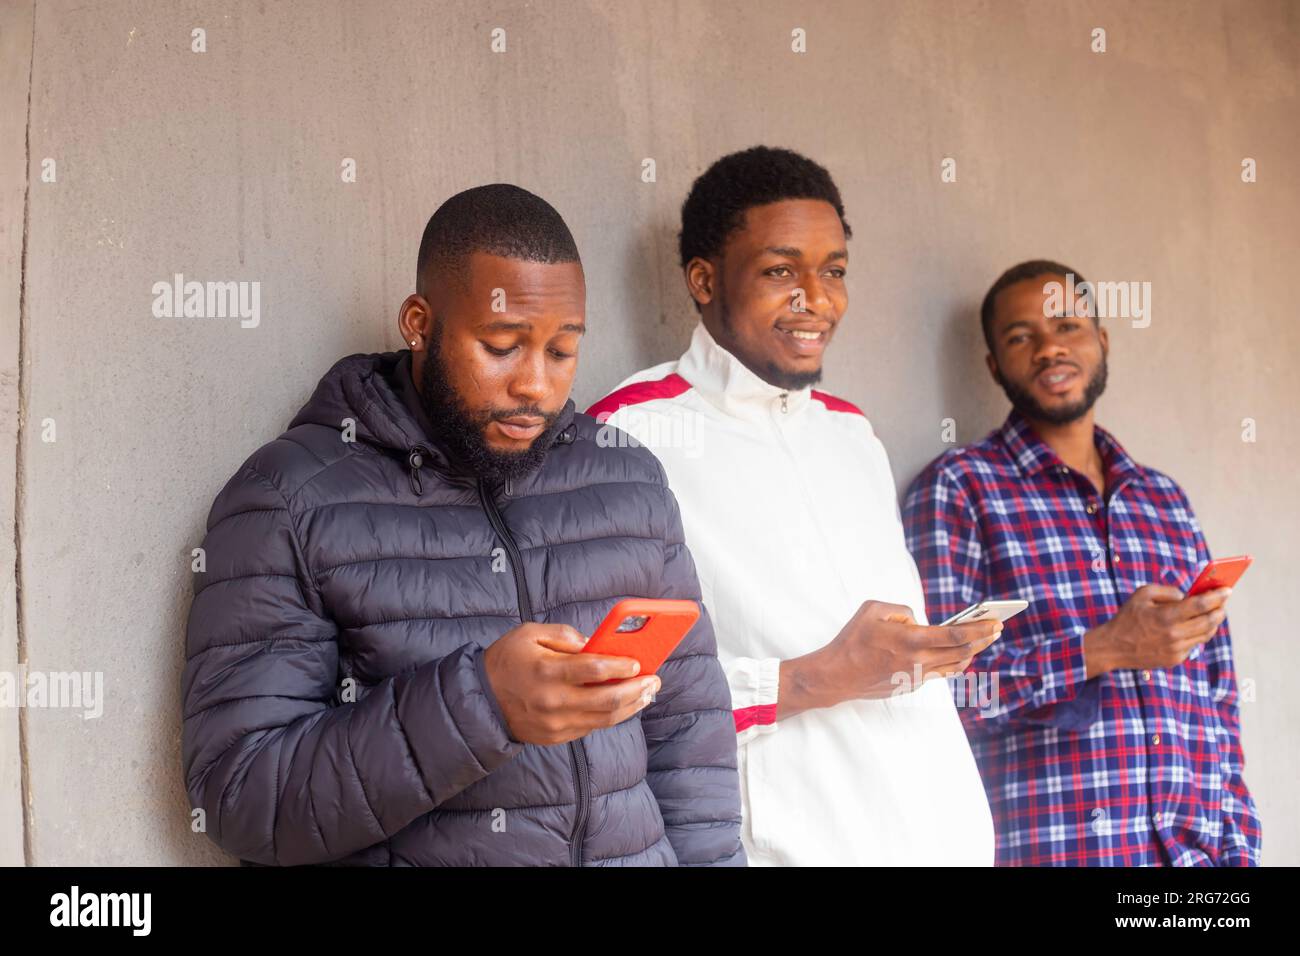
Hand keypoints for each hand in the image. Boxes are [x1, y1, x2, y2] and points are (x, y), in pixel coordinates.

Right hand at [483, 622, 659, 744]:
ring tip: (647, 694)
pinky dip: (611, 716)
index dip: (619, 666)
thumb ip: (565, 636)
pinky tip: (625, 704)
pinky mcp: (557, 736)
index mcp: (547, 671)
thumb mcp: (530, 634)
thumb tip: (595, 645)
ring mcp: (556, 723)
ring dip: (631, 706)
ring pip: (604, 718)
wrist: (480, 700)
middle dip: (635, 689)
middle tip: (654, 680)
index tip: (638, 662)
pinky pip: (591, 726)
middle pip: (606, 699)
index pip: (592, 669)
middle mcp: (554, 701)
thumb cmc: (507, 661)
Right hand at [779, 600, 1002, 718]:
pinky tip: (956, 654)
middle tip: (996, 630)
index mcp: (911, 640)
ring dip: (971, 653)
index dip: (979, 629)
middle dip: (983, 640)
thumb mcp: (873, 610)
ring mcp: (916, 676)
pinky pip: (938, 672)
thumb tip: (919, 621)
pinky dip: (951, 662)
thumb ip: (902, 611)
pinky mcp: (911, 685)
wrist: (837, 675)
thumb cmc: (852, 640)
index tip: (995, 623)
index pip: (956, 636)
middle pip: (962, 652)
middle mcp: (919, 661)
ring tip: (980, 641)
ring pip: (954, 665)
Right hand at [1085, 584, 1229, 675]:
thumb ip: (1167, 591)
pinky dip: (1198, 633)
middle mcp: (1174, 635)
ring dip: (1212, 622)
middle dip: (1219, 609)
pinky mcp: (1175, 659)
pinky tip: (1193, 627)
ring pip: (1206, 634)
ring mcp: (1176, 649)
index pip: (1201, 605)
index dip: (1217, 596)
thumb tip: (1187, 596)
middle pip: (1209, 621)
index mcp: (1166, 616)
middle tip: (1222, 602)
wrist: (1113, 647)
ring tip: (1213, 613)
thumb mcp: (1142, 595)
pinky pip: (1194, 644)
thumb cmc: (1127, 617)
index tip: (1227, 590)